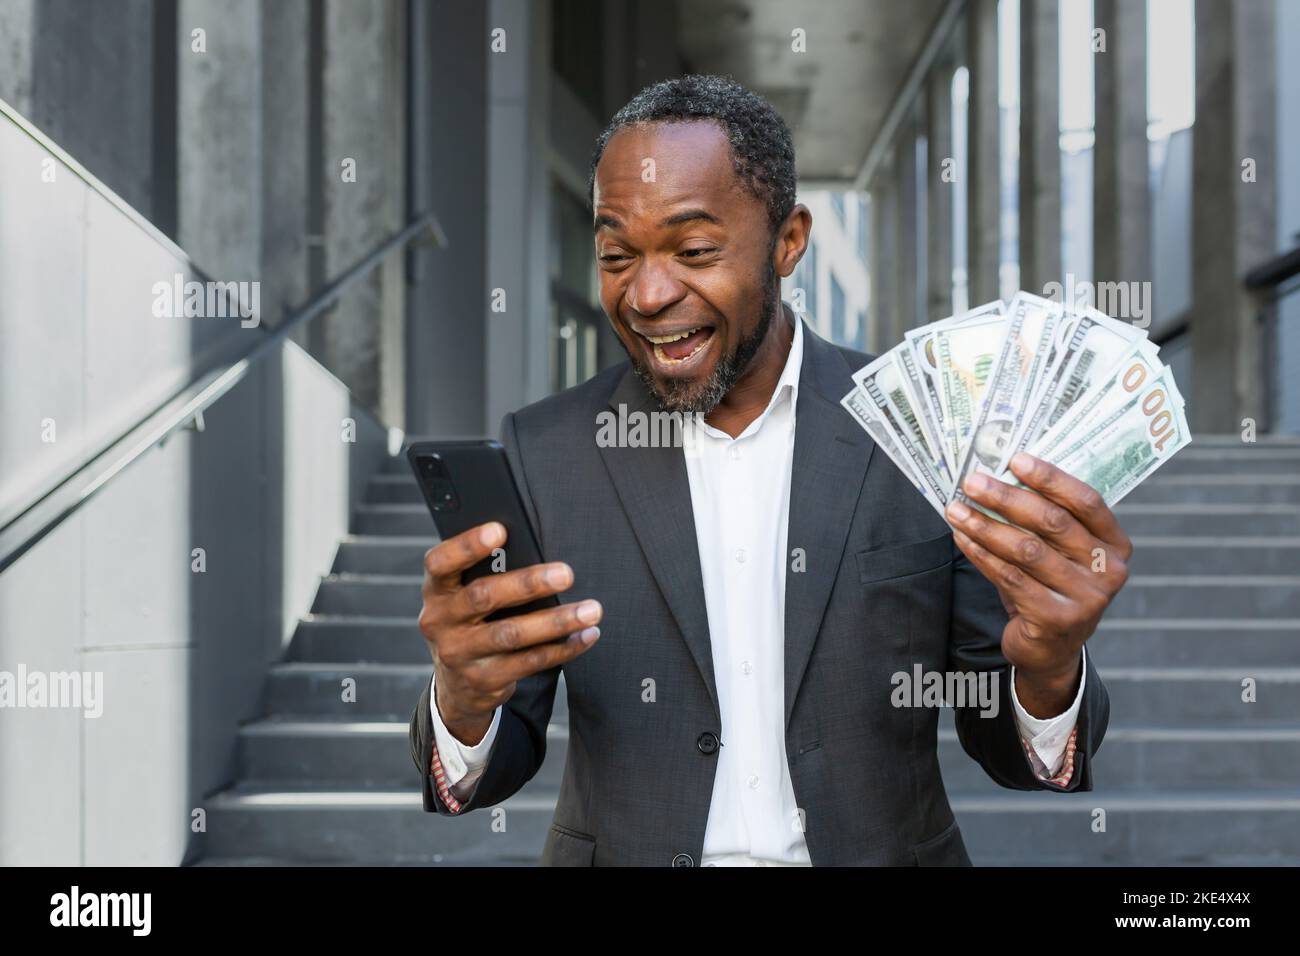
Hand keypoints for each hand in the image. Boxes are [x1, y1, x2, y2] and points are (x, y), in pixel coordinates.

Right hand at [418, 521, 602, 744]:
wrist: (457, 686)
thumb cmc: (471, 621)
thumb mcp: (463, 598)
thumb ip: (486, 575)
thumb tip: (536, 550)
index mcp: (436, 591)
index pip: (440, 563)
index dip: (466, 545)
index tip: (500, 530)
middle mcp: (440, 621)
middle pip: (483, 596)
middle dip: (527, 583)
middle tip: (566, 573)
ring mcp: (459, 654)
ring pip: (511, 634)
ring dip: (556, 621)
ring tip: (591, 610)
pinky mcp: (483, 680)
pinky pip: (530, 661)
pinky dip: (563, 647)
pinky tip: (586, 635)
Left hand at [945, 453, 1131, 716]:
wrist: (1050, 648)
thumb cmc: (1050, 586)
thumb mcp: (1060, 552)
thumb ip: (1045, 520)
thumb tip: (998, 475)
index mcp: (1115, 544)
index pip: (1087, 501)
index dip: (1051, 478)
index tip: (1015, 459)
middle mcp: (1108, 571)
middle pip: (1052, 522)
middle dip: (1007, 497)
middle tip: (972, 481)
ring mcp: (1086, 598)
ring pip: (1026, 549)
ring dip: (985, 525)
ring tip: (956, 509)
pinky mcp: (1056, 619)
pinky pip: (1010, 577)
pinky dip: (981, 554)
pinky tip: (962, 538)